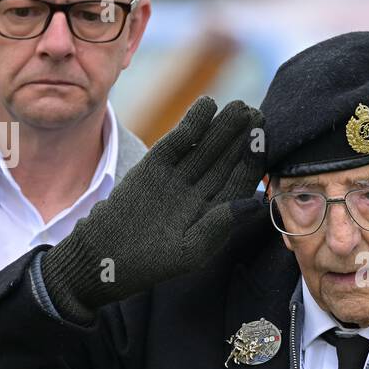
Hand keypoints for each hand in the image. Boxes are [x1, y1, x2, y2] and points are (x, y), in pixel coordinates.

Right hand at [41, 96, 263, 323]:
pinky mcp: (155, 166)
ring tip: (239, 107)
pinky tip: (207, 105)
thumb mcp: (191, 251)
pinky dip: (192, 124)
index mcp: (215, 215)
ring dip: (221, 127)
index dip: (253, 161)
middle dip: (241, 138)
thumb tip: (254, 203)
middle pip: (225, 160)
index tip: (265, 140)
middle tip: (257, 113)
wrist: (104, 255)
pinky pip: (178, 142)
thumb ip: (220, 225)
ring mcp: (178, 177)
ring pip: (205, 148)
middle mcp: (200, 193)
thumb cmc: (151, 263)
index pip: (239, 182)